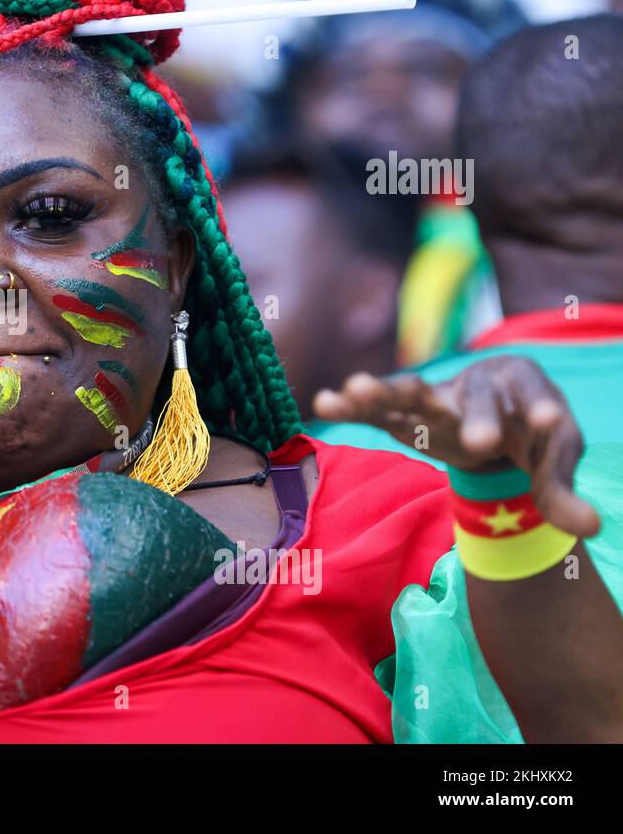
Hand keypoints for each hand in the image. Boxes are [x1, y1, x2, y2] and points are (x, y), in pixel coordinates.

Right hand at [313, 356, 599, 537]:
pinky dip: (353, 406)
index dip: (542, 408)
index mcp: (524, 387)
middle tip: (481, 443)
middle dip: (476, 419)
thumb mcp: (556, 460)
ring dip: (385, 392)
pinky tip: (325, 401)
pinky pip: (379, 411)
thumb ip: (564, 493)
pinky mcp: (410, 417)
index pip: (536, 395)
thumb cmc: (532, 435)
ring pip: (414, 393)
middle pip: (477, 399)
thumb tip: (590, 529)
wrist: (500, 418)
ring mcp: (439, 400)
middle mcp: (478, 387)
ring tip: (356, 387)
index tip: (552, 422)